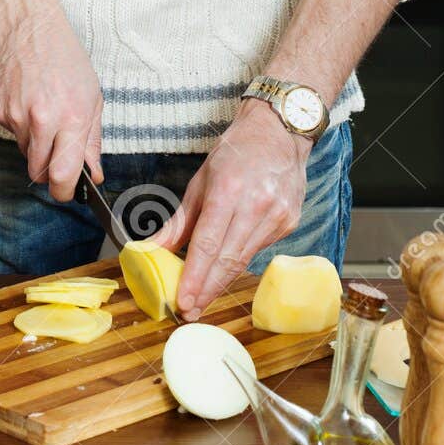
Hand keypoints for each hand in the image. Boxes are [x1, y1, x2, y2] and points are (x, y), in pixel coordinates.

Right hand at [0, 0, 102, 201]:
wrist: (28, 26)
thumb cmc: (65, 58)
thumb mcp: (92, 97)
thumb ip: (92, 140)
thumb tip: (94, 174)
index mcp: (70, 118)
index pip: (63, 175)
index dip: (64, 191)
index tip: (67, 191)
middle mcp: (41, 120)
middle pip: (39, 172)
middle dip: (48, 169)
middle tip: (57, 150)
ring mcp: (15, 115)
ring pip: (25, 151)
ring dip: (35, 143)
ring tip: (43, 111)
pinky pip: (11, 131)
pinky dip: (20, 124)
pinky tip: (27, 99)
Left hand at [149, 99, 310, 317]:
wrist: (278, 133)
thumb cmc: (235, 153)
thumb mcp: (201, 180)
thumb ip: (180, 221)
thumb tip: (154, 248)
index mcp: (228, 190)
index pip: (208, 243)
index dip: (195, 276)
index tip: (183, 300)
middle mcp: (256, 205)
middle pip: (228, 260)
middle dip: (206, 289)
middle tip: (189, 311)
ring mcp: (276, 216)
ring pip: (244, 260)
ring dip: (221, 283)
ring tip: (202, 299)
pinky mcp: (289, 223)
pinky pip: (258, 250)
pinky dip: (240, 263)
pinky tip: (226, 271)